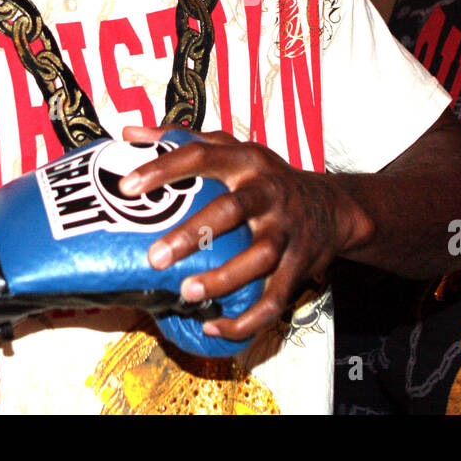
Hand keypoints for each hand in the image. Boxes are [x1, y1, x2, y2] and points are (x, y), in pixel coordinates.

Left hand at [118, 126, 372, 338]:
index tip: (127, 187)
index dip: (164, 169)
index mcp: (245, 161)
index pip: (201, 155)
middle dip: (192, 234)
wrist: (333, 208)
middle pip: (231, 210)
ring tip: (187, 294)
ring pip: (259, 257)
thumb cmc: (267, 177)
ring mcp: (286, 231)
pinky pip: (275, 299)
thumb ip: (182, 139)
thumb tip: (130, 133)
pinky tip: (215, 327)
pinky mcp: (299, 266)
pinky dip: (247, 319)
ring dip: (223, 279)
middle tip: (154, 258)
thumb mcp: (232, 148)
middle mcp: (268, 192)